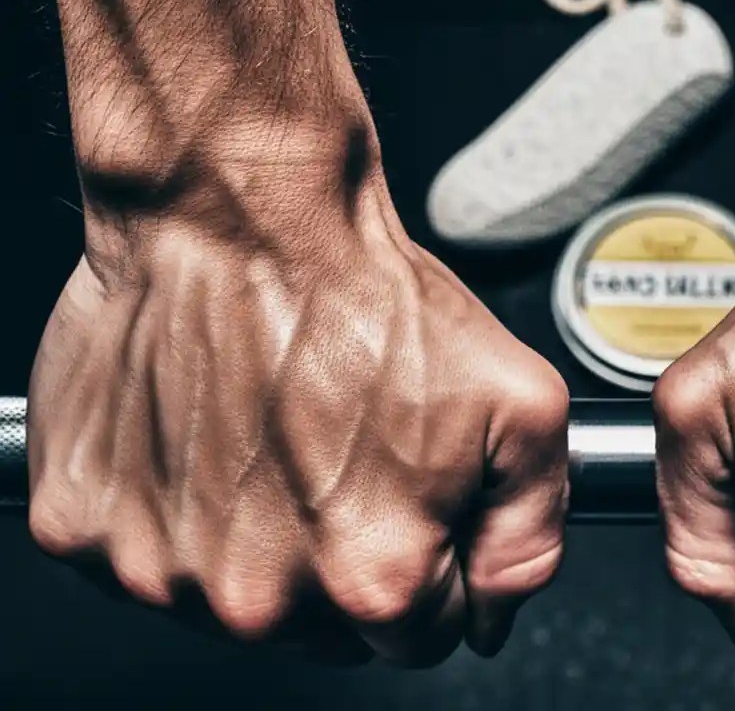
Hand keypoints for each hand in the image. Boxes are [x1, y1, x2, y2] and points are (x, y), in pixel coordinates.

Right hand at [27, 164, 568, 665]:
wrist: (243, 215)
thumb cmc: (369, 300)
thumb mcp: (522, 407)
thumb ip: (531, 530)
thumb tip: (499, 610)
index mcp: (373, 577)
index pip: (421, 638)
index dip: (431, 569)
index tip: (413, 507)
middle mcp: (259, 595)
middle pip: (328, 633)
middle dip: (349, 562)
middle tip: (344, 459)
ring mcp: (160, 567)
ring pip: (236, 601)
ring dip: (260, 541)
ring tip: (275, 440)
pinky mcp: (85, 525)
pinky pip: (150, 555)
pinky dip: (179, 513)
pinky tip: (210, 441)